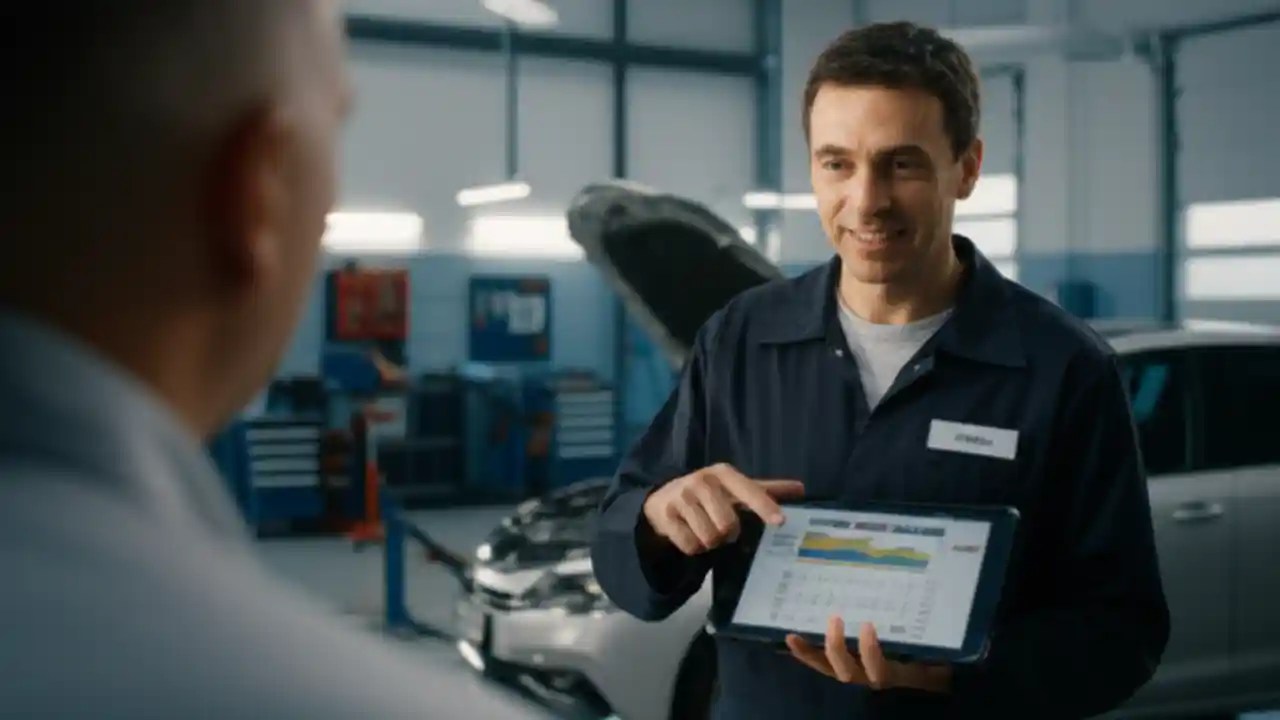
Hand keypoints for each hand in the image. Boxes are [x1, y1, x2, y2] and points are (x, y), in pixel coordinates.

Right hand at [642, 463, 803, 555]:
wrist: (662, 498)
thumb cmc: (709, 494)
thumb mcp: (735, 488)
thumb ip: (766, 490)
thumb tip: (801, 489)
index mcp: (723, 473)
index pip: (749, 490)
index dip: (764, 506)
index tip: (780, 521)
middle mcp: (702, 481)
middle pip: (728, 524)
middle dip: (727, 533)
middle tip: (721, 527)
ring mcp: (681, 497)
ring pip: (709, 537)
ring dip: (710, 542)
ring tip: (704, 530)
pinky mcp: (666, 515)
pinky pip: (690, 545)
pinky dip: (694, 547)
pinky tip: (689, 534)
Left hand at [786, 616, 951, 693]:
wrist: (928, 677)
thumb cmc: (930, 658)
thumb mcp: (933, 649)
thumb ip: (930, 636)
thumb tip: (931, 606)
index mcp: (893, 672)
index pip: (878, 669)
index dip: (869, 651)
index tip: (868, 625)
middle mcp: (869, 677)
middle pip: (846, 670)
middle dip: (837, 647)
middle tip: (835, 617)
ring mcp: (853, 673)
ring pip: (828, 670)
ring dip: (811, 653)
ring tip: (794, 635)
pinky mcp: (842, 667)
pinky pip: (821, 665)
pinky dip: (805, 653)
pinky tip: (790, 638)